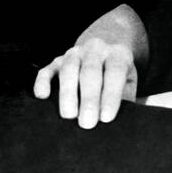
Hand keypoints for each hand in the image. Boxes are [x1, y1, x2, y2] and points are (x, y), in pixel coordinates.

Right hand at [33, 5, 145, 127]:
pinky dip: (43, 82)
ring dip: (68, 93)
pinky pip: (46, 69)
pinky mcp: (56, 61)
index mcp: (118, 54)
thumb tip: (124, 121)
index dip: (111, 95)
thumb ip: (128, 99)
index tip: (106, 118)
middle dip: (88, 98)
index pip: (115, 71)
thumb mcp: (129, 84)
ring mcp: (74, 53)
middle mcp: (96, 49)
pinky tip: (42, 96)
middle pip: (90, 71)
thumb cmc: (118, 79)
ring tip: (68, 116)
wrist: (104, 53)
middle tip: (87, 123)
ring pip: (68, 68)